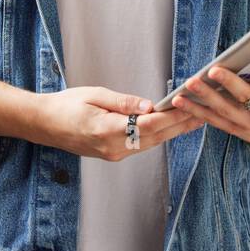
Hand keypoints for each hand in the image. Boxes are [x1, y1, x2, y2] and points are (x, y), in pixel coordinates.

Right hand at [38, 86, 203, 160]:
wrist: (44, 125)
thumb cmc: (66, 105)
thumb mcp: (95, 96)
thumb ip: (124, 103)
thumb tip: (150, 105)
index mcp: (108, 131)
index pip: (149, 125)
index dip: (172, 116)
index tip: (191, 106)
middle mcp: (114, 148)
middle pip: (155, 137)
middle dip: (181, 124)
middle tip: (204, 112)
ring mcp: (114, 154)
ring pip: (151, 143)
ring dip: (173, 131)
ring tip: (194, 118)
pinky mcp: (113, 154)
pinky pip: (142, 145)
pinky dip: (158, 135)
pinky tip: (170, 126)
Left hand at [171, 48, 249, 152]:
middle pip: (246, 98)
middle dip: (229, 84)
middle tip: (215, 69)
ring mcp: (246, 124)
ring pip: (223, 110)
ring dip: (205, 97)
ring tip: (190, 82)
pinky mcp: (231, 128)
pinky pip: (211, 119)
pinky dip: (194, 110)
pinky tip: (179, 98)